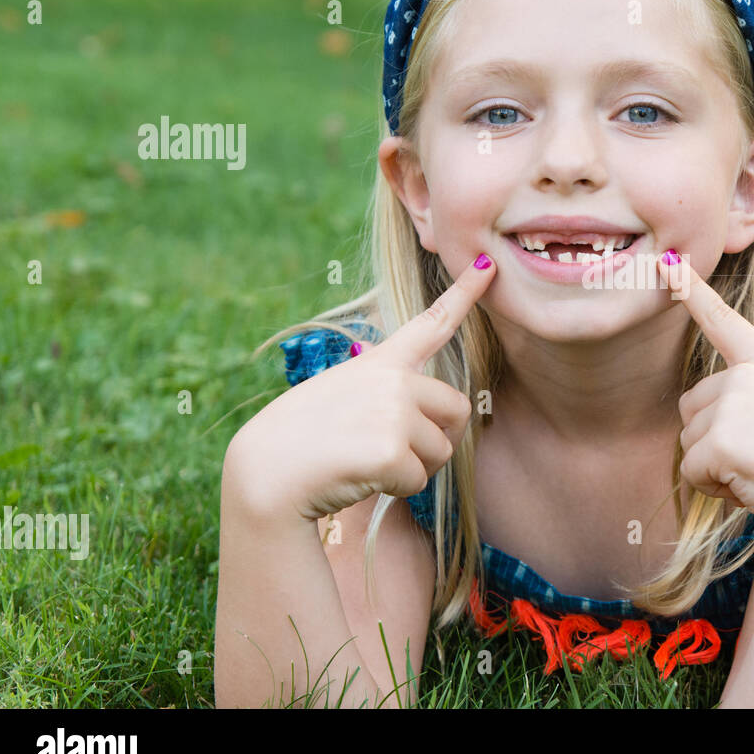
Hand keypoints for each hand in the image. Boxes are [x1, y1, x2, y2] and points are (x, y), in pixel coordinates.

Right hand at [224, 255, 496, 521]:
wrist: (266, 472)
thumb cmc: (301, 437)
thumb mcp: (340, 390)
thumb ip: (381, 385)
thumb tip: (405, 384)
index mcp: (381, 362)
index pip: (432, 323)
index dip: (465, 292)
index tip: (487, 264)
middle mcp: (394, 380)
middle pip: (457, 411)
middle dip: (437, 439)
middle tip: (395, 453)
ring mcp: (395, 412)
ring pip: (441, 451)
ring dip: (415, 467)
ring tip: (367, 464)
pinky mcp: (393, 450)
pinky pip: (419, 480)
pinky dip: (396, 489)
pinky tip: (360, 479)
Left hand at [656, 251, 753, 566]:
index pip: (725, 322)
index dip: (692, 290)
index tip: (667, 263)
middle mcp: (745, 378)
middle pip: (693, 406)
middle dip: (715, 438)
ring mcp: (732, 407)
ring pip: (690, 440)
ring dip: (714, 465)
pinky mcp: (720, 441)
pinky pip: (691, 469)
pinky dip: (713, 486)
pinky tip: (749, 487)